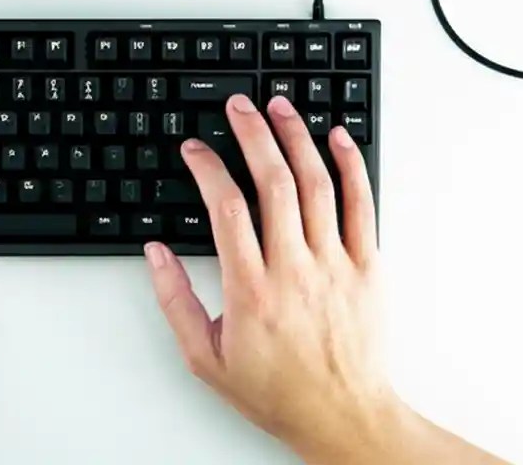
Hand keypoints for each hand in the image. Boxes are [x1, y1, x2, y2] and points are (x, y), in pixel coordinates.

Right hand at [146, 94, 392, 461]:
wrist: (342, 415)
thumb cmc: (277, 390)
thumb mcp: (205, 357)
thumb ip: (175, 300)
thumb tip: (155, 253)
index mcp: (252, 290)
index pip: (227, 208)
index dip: (207, 169)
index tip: (194, 150)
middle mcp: (295, 269)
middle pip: (274, 182)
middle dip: (252, 134)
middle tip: (238, 107)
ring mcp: (335, 264)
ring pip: (318, 184)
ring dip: (297, 137)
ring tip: (280, 108)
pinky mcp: (367, 267)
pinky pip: (362, 205)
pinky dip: (351, 165)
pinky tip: (337, 139)